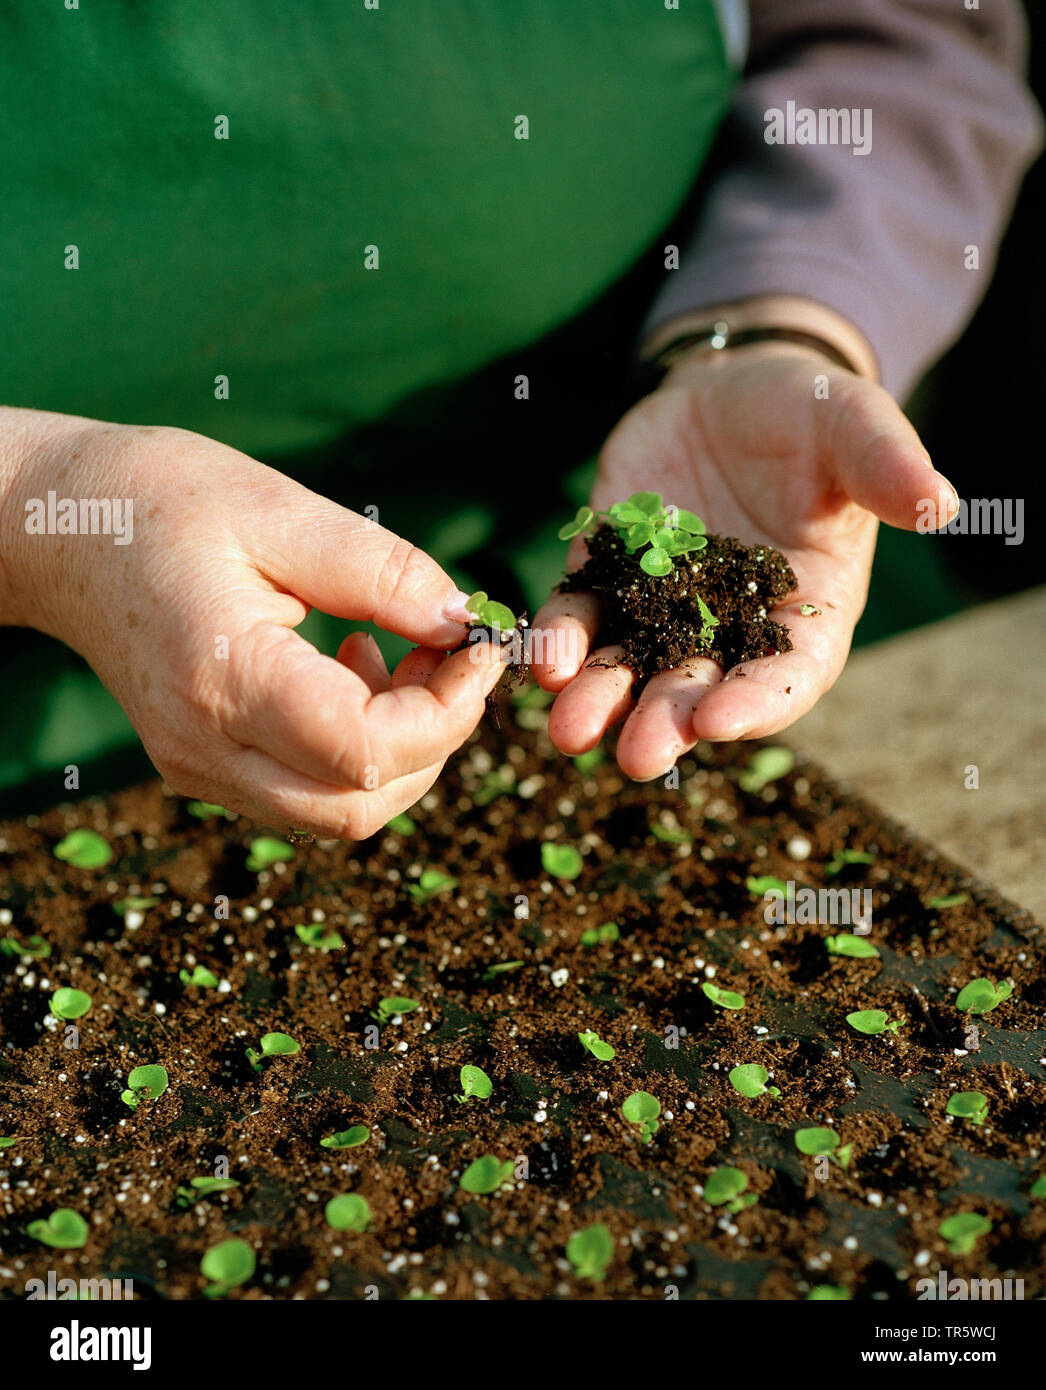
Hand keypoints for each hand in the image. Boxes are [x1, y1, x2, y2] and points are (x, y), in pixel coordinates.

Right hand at [4, 414, 503, 835]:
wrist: (59, 533)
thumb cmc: (159, 504)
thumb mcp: (279, 510)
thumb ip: (382, 570)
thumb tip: (464, 621)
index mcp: (225, 680)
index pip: (367, 752)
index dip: (448, 711)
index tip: (478, 647)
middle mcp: (207, 748)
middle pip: (360, 807)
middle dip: (435, 740)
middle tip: (447, 655)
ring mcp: (201, 769)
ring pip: (338, 813)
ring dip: (400, 749)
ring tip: (396, 650)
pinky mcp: (205, 767)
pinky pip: (306, 792)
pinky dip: (357, 751)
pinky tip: (353, 670)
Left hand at [530, 343, 957, 778]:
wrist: (733, 385)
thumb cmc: (812, 414)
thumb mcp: (855, 428)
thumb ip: (885, 467)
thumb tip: (939, 503)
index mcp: (804, 613)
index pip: (786, 675)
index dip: (755, 702)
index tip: (717, 721)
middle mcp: (728, 626)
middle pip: (695, 691)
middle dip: (663, 724)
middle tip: (634, 756)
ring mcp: (660, 605)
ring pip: (626, 666)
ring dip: (598, 700)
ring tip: (567, 728)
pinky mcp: (607, 571)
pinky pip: (578, 613)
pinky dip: (557, 637)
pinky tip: (538, 657)